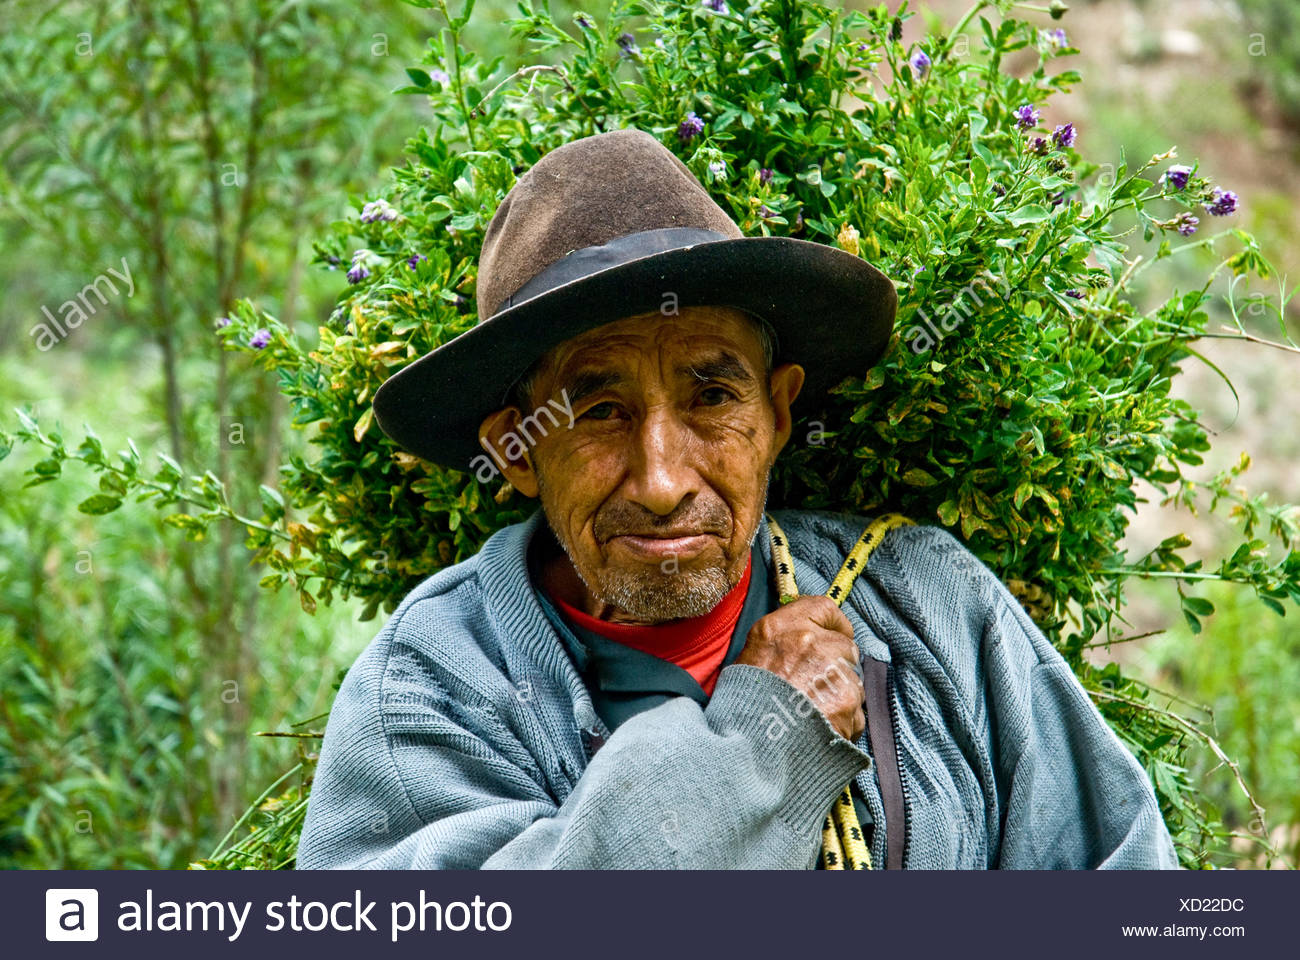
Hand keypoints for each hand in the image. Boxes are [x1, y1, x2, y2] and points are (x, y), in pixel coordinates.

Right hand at [735, 595, 864, 740]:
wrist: (748, 746)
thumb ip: (781, 638)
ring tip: (811, 712)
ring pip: (852, 681)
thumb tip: (806, 637)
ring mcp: (835, 677)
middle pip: (845, 646)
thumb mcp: (749, 655)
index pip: (824, 609)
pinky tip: (819, 727)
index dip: (833, 624)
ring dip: (838, 694)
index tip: (834, 634)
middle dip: (836, 664)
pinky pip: (856, 712)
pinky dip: (843, 721)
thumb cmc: (743, 703)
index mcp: (783, 629)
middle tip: (813, 685)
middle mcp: (814, 646)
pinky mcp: (849, 707)